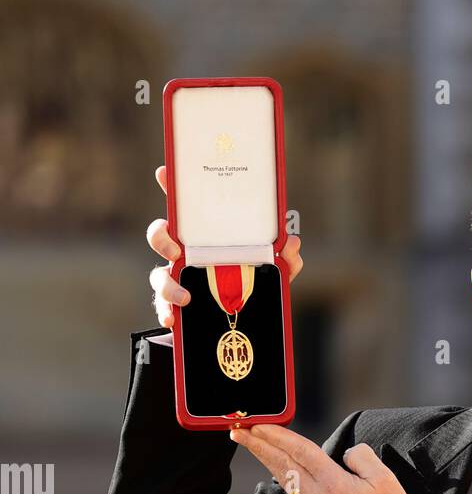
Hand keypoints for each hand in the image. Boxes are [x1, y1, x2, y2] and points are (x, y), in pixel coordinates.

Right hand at [146, 164, 303, 328]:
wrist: (241, 320)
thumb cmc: (252, 283)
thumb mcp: (271, 269)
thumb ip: (284, 257)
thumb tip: (291, 242)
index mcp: (205, 237)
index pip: (186, 208)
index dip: (172, 187)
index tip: (164, 173)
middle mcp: (186, 254)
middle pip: (160, 236)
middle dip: (161, 238)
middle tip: (175, 251)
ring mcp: (177, 278)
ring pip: (158, 276)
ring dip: (167, 285)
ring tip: (185, 298)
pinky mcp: (175, 303)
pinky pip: (163, 306)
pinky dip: (166, 313)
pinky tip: (173, 320)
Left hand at [230, 423, 416, 493]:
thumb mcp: (385, 480)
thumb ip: (361, 457)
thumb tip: (345, 456)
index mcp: (332, 482)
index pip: (298, 450)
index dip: (276, 434)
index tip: (257, 425)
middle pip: (281, 464)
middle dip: (258, 445)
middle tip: (238, 432)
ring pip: (286, 480)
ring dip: (268, 461)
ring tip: (256, 448)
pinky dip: (284, 479)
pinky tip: (283, 474)